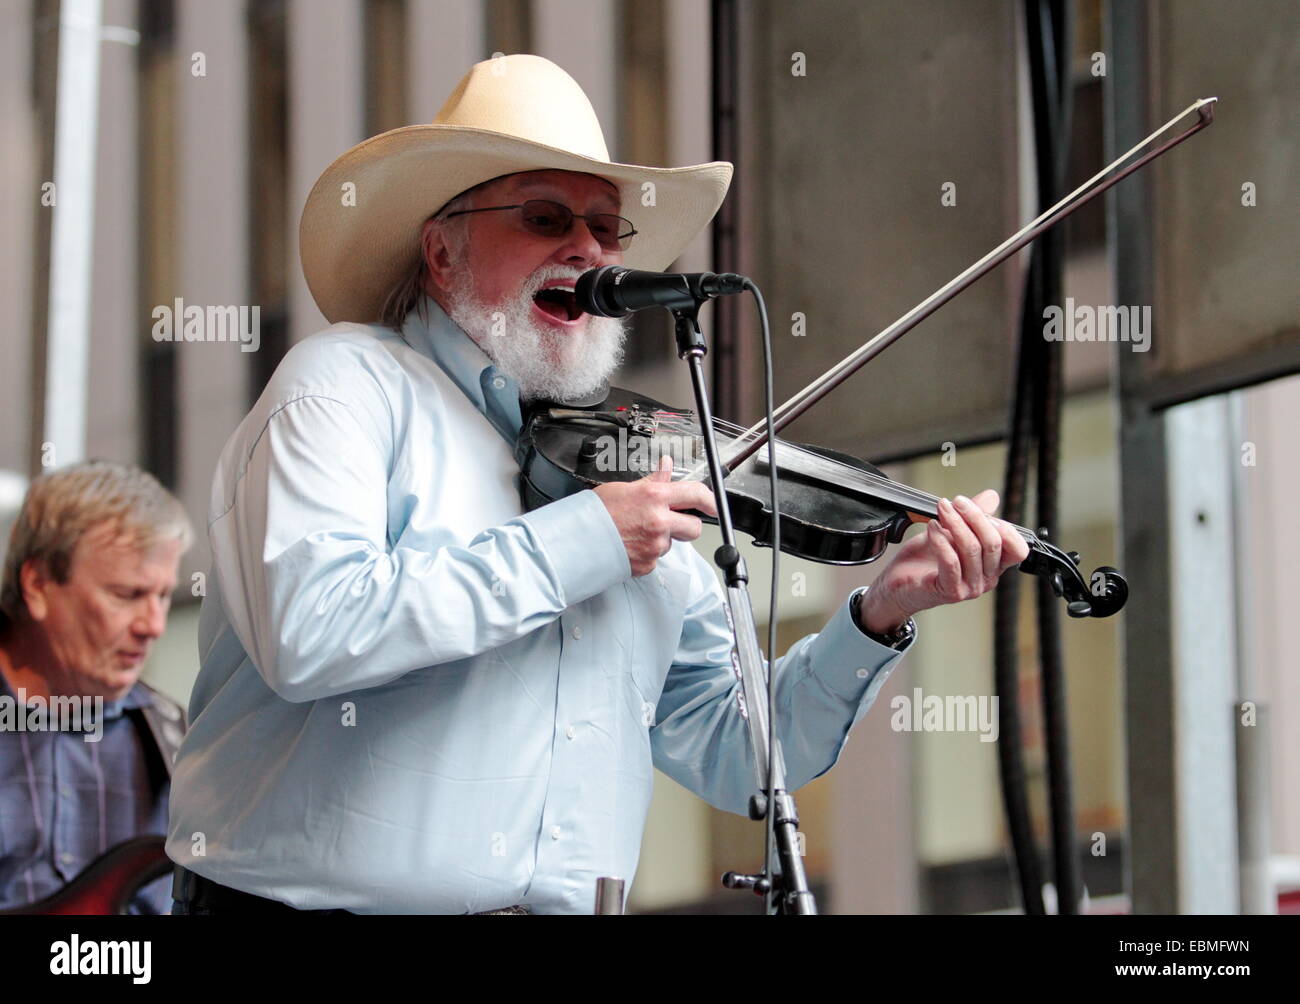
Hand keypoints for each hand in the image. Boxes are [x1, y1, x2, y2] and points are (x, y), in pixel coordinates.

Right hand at [594, 455, 717, 576]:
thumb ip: (652, 481)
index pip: (695, 494)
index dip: (709, 500)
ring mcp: (655, 545)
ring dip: (662, 539)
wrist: (576, 541)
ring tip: (637, 532)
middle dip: (686, 525)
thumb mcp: (625, 488)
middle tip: (671, 521)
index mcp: (654, 497)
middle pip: (694, 527)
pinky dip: (647, 552)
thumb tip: (666, 466)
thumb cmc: (595, 514)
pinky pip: (657, 557)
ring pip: (672, 543)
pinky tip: (631, 544)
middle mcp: (659, 522)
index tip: (713, 504)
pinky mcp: (648, 563)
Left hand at [858, 489, 1029, 632]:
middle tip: (956, 502)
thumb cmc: (924, 561)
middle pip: (993, 543)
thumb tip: (992, 497)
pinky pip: (951, 561)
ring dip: (954, 523)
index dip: (1003, 526)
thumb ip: (972, 517)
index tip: (976, 508)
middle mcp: (986, 579)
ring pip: (972, 549)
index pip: (1017, 549)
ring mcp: (970, 587)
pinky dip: (941, 539)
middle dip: (974, 516)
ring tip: (941, 510)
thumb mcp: (951, 532)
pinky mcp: (951, 591)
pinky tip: (932, 528)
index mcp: (992, 566)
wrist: (899, 585)